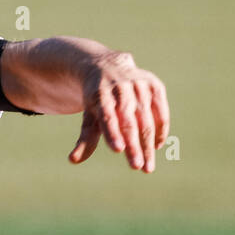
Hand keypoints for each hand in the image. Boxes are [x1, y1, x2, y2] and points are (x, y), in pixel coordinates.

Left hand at [69, 50, 169, 172]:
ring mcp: (139, 84)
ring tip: (147, 166)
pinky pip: (161, 112)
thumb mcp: (89, 115)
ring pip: (147, 119)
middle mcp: (120, 87)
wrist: (109, 67)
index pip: (107, 116)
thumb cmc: (97, 100)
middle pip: (128, 121)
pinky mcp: (154, 85)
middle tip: (137, 167)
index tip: (118, 150)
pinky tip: (156, 146)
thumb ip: (85, 138)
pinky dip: (160, 130)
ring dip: (148, 144)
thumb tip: (73, 160)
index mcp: (99, 94)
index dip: (112, 133)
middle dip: (133, 146)